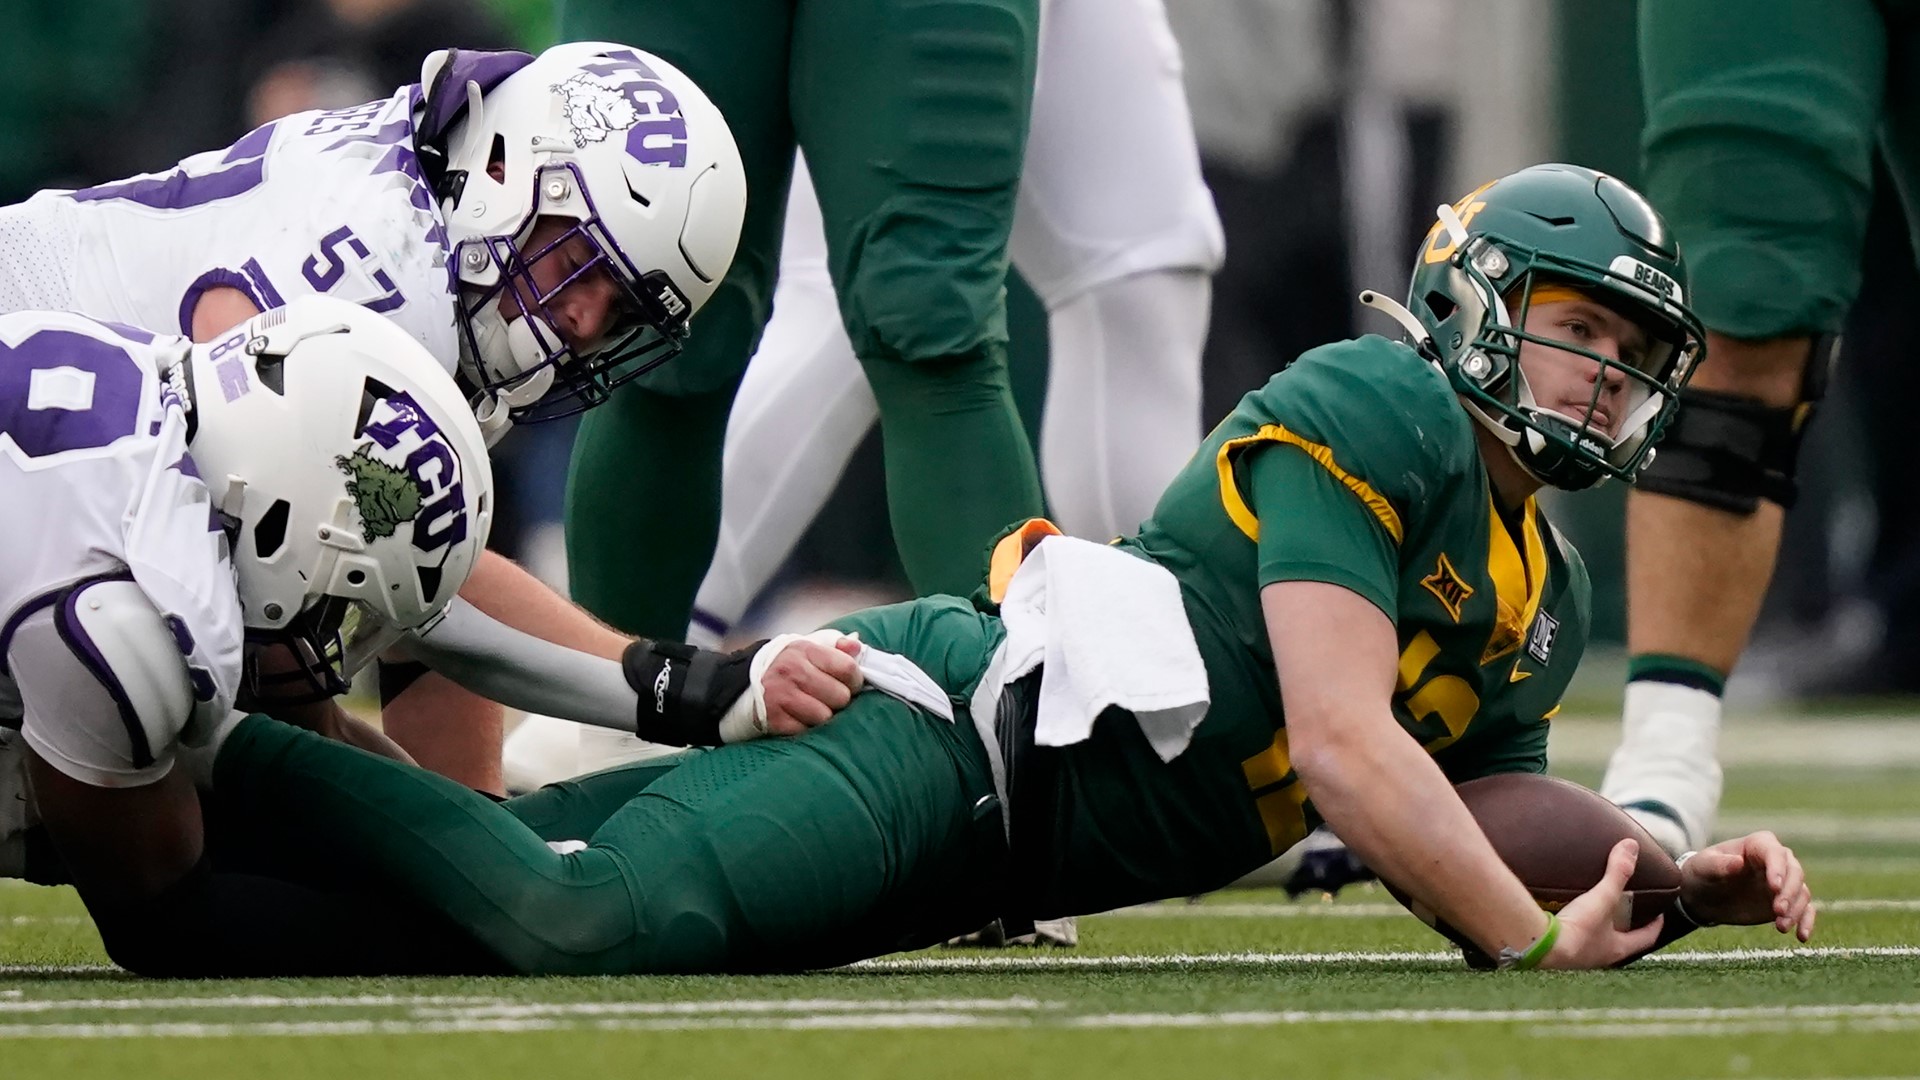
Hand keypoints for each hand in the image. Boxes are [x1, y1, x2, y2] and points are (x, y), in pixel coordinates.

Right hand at [757, 635, 864, 735]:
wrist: (743, 684)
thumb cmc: (788, 667)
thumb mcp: (809, 649)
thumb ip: (837, 647)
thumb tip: (856, 645)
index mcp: (805, 650)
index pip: (847, 668)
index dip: (855, 681)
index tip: (849, 684)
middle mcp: (792, 670)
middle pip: (840, 697)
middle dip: (838, 701)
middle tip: (827, 698)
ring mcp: (781, 695)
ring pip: (825, 717)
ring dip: (821, 716)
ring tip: (811, 707)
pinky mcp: (774, 719)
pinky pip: (806, 731)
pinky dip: (804, 727)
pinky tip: (797, 717)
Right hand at [1538, 838, 1664, 968]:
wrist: (1540, 946)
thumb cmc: (1578, 929)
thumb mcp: (1602, 898)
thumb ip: (1617, 873)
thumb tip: (1632, 847)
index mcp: (1618, 948)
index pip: (1646, 939)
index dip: (1654, 925)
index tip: (1658, 914)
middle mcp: (1601, 957)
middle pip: (1621, 942)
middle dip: (1625, 926)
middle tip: (1626, 910)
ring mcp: (1580, 958)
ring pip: (1597, 943)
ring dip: (1600, 929)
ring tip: (1597, 911)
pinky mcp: (1560, 953)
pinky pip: (1574, 940)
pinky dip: (1577, 929)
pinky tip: (1570, 916)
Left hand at [1678, 831, 1814, 940]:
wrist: (1703, 895)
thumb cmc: (1702, 872)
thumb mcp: (1704, 866)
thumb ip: (1719, 864)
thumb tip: (1738, 862)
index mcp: (1757, 845)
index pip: (1774, 853)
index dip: (1777, 869)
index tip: (1774, 887)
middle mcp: (1776, 860)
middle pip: (1795, 872)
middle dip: (1789, 892)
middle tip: (1778, 911)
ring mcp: (1784, 882)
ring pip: (1802, 892)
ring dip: (1796, 910)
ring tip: (1781, 927)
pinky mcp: (1787, 901)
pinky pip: (1805, 910)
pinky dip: (1806, 921)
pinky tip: (1802, 936)